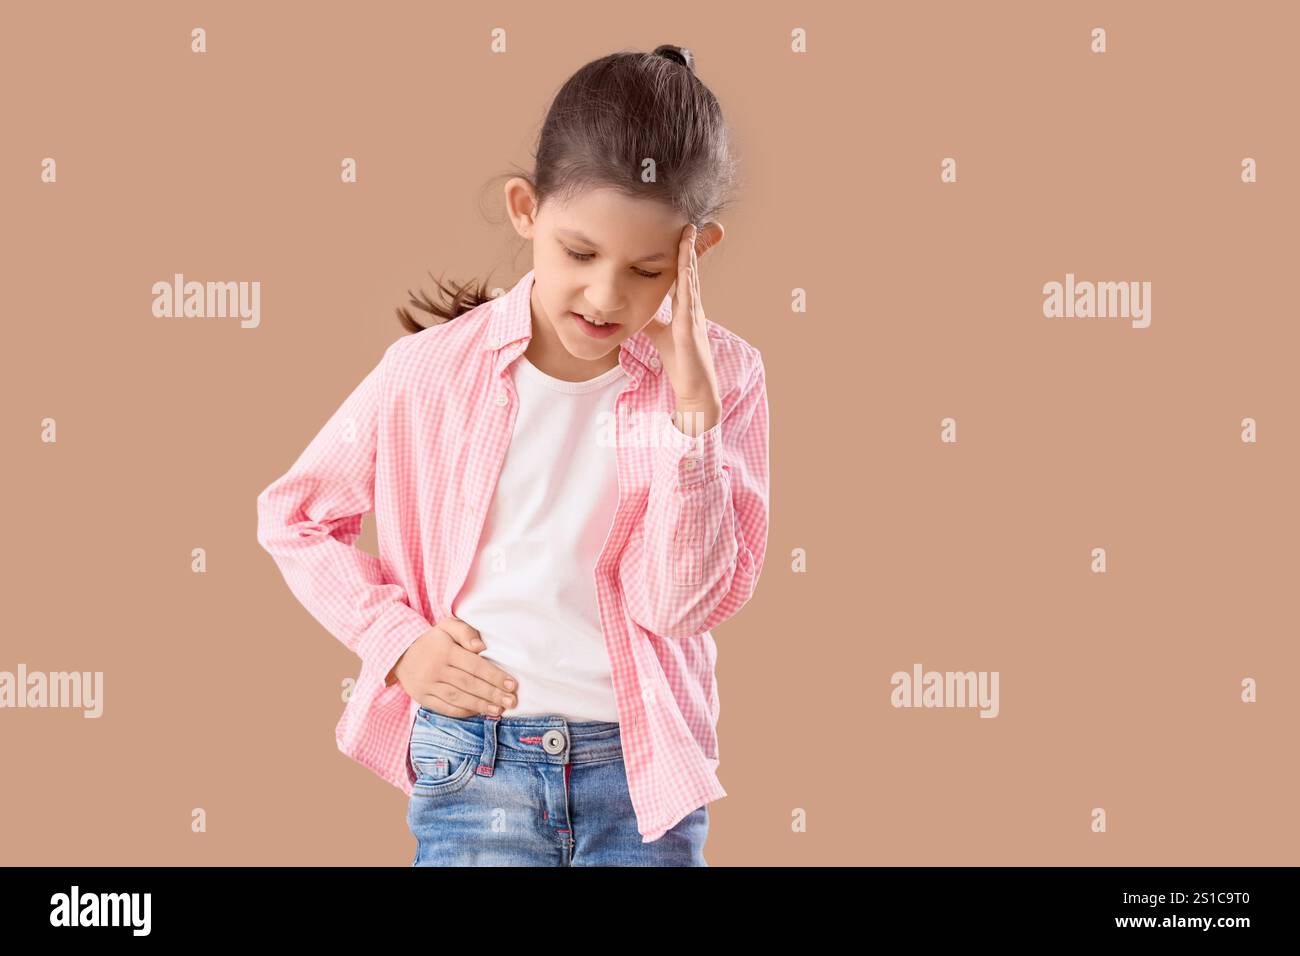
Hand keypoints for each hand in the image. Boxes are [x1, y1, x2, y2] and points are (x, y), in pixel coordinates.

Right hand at [385, 616, 517, 716]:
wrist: (400, 652)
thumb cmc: (432, 640)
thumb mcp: (447, 627)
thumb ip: (466, 632)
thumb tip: (481, 647)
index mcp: (445, 651)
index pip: (475, 666)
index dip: (495, 676)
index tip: (512, 685)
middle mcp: (436, 669)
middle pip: (469, 684)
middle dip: (493, 694)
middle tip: (511, 701)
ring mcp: (428, 685)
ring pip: (458, 698)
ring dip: (481, 705)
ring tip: (499, 709)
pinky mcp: (422, 698)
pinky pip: (446, 708)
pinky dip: (464, 711)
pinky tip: (479, 711)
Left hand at [641, 222, 725, 431]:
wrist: (695, 389)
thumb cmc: (679, 363)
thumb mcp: (659, 334)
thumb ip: (650, 318)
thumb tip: (632, 304)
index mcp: (686, 308)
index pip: (682, 275)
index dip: (681, 254)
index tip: (679, 232)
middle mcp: (693, 308)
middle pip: (690, 271)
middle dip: (690, 247)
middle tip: (689, 222)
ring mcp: (694, 317)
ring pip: (691, 281)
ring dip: (689, 256)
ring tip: (688, 233)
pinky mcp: (690, 330)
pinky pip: (689, 300)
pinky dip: (687, 281)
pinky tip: (685, 266)